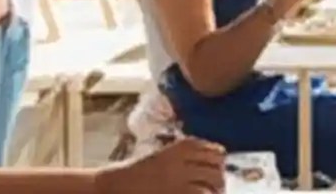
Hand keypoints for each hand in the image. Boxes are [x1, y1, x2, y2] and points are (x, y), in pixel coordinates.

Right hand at [94, 138, 225, 193]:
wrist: (115, 185)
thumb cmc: (141, 173)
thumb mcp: (166, 156)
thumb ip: (189, 157)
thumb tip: (217, 164)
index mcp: (182, 147)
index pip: (217, 152)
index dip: (219, 164)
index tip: (216, 172)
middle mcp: (184, 159)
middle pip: (217, 167)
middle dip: (220, 179)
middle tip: (216, 189)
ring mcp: (180, 177)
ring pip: (214, 181)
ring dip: (215, 191)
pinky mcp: (178, 192)